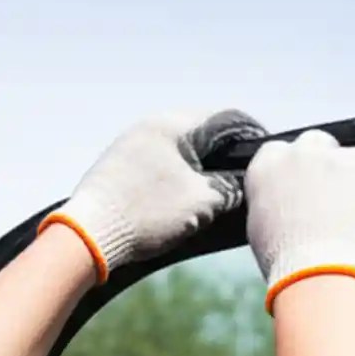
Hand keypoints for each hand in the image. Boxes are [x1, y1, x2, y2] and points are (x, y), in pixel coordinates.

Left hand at [38, 109, 266, 283]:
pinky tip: (188, 194)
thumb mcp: (205, 201)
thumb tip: (247, 183)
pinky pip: (162, 158)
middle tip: (247, 174)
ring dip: (204, 163)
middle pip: (205, 130)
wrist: (87, 237)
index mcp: (175, 124)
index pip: (229, 118)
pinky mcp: (120, 163)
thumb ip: (233, 187)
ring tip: (220, 188)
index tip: (267, 155)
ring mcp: (132, 143)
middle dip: (229, 151)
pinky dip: (181, 171)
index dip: (254, 136)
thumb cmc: (147, 214)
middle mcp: (151, 125)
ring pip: (182, 146)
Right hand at [244, 129, 354, 313]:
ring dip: (354, 168)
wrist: (316, 274)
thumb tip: (286, 205)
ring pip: (348, 150)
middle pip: (315, 144)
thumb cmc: (288, 263)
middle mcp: (297, 154)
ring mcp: (334, 158)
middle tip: (329, 198)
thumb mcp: (263, 228)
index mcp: (265, 166)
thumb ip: (275, 204)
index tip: (301, 191)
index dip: (294, 173)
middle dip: (322, 166)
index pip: (280, 153)